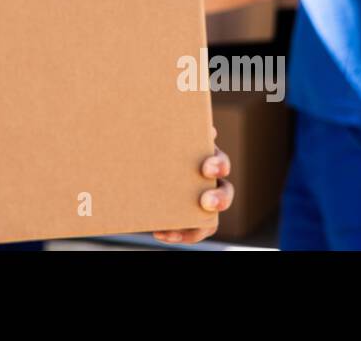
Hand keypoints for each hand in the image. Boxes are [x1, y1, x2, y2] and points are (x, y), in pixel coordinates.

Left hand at [150, 127, 232, 244]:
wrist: (136, 166)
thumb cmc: (151, 147)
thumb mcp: (158, 138)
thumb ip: (169, 132)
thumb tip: (193, 126)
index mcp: (204, 159)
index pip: (219, 163)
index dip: (217, 166)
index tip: (206, 169)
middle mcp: (207, 183)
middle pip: (224, 192)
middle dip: (219, 198)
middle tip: (207, 202)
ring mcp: (200, 203)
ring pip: (211, 219)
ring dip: (198, 228)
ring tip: (175, 231)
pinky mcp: (189, 221)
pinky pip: (191, 232)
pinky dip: (178, 234)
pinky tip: (159, 233)